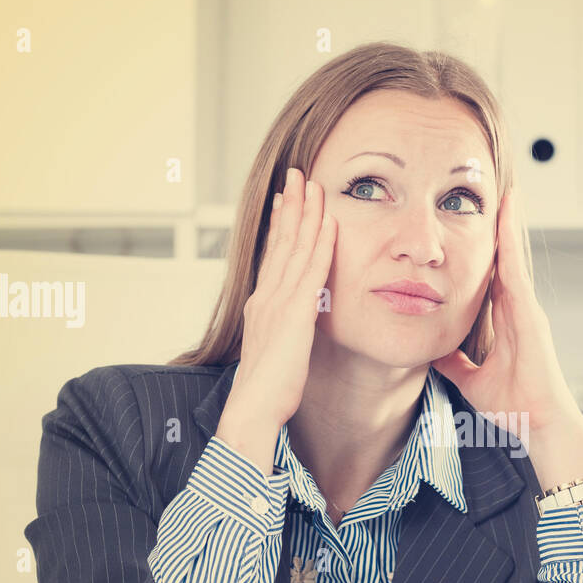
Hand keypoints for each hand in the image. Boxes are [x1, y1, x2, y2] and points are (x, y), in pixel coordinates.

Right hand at [216, 167, 336, 467]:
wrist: (253, 408)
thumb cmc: (267, 392)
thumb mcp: (277, 353)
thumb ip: (285, 333)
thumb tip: (294, 327)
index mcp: (260, 305)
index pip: (273, 255)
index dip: (282, 225)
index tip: (287, 200)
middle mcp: (265, 296)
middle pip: (281, 241)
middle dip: (291, 206)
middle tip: (297, 174)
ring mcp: (277, 302)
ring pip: (295, 247)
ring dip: (306, 213)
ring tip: (313, 184)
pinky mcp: (293, 313)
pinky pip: (311, 270)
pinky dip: (320, 243)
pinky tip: (330, 222)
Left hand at [431, 186, 582, 488]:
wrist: (540, 424)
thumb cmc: (514, 406)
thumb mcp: (471, 380)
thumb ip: (454, 363)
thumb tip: (432, 351)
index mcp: (507, 321)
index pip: (492, 276)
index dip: (487, 248)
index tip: (477, 222)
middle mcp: (519, 309)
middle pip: (505, 258)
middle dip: (502, 226)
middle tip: (496, 190)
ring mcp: (528, 310)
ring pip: (514, 257)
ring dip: (509, 224)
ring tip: (506, 191)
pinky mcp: (531, 315)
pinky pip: (517, 271)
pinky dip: (511, 245)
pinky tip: (505, 219)